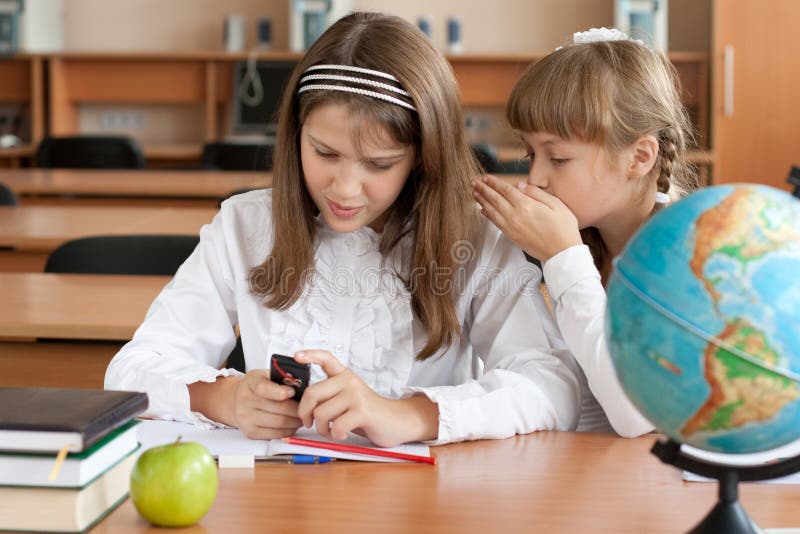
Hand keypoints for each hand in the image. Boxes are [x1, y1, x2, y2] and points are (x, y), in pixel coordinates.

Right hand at [230, 370, 302, 439]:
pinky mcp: (250, 432)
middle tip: (306, 407)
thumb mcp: (264, 375)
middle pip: (279, 408)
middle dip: (297, 409)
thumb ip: (280, 378)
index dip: (281, 392)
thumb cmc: (255, 387)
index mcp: (251, 382)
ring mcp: (246, 418)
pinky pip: (275, 434)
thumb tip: (300, 385)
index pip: (265, 388)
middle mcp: (245, 400)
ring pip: (280, 422)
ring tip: (301, 416)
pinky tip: (292, 425)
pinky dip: (288, 430)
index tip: (292, 392)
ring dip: (295, 421)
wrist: (235, 401)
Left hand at [295, 350, 438, 446]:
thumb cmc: (367, 413)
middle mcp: (349, 381)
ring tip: (332, 431)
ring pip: (321, 414)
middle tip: (308, 423)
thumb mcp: (348, 397)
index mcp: (344, 376)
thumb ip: (330, 396)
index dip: (310, 355)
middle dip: (304, 413)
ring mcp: (356, 395)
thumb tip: (304, 406)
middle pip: (312, 393)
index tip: (297, 356)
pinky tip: (343, 434)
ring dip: (322, 429)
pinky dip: (336, 435)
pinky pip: (336, 426)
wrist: (396, 420)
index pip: (326, 358)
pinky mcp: (362, 411)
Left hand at [471, 175, 581, 262]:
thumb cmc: (563, 228)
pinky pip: (495, 223)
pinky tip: (482, 210)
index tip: (485, 177)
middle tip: (474, 182)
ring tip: (474, 193)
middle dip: (483, 189)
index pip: (505, 190)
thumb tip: (519, 185)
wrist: (562, 253)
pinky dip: (487, 215)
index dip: (494, 182)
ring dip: (481, 201)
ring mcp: (511, 227)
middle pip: (494, 199)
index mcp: (526, 205)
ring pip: (491, 211)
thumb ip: (536, 192)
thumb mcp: (556, 204)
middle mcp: (515, 216)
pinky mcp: (511, 236)